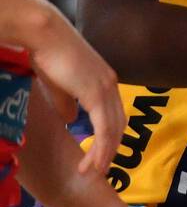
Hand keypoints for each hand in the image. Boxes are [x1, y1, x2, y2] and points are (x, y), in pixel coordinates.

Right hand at [24, 0, 124, 176]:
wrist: (46, 35)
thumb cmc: (49, 56)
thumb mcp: (60, 85)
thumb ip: (68, 102)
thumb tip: (71, 119)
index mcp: (106, 81)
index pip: (115, 115)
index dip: (110, 137)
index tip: (101, 155)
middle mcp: (112, 85)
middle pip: (119, 125)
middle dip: (111, 150)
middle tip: (99, 170)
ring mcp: (106, 88)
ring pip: (113, 130)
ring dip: (105, 154)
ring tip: (93, 171)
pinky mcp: (96, 93)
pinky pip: (104, 127)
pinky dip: (101, 148)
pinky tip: (92, 161)